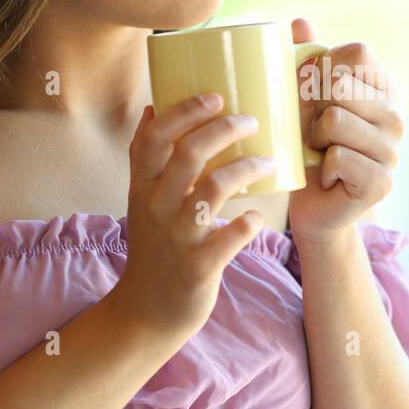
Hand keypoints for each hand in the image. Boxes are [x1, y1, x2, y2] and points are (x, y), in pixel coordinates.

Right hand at [111, 93, 275, 338]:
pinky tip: (257, 217)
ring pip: (215, 188)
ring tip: (268, 162)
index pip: (155, 138)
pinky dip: (250, 222)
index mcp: (141, 188)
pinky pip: (232, 235)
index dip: (184, 112)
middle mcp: (156, 208)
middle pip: (188, 154)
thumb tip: (152, 108)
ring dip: (247, 168)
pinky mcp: (199, 265)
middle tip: (251, 121)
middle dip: (224, 130)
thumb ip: (146, 159)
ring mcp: (178, 238)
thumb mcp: (140, 201)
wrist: (147, 311)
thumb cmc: (154, 247)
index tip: (215, 97)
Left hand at [288, 17, 403, 243]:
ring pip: (335, 120)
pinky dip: (321, 168)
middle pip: (340, 86)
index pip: (357, 52)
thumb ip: (305, 60)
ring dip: (314, 139)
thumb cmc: (307, 147)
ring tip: (320, 154)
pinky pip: (337, 156)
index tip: (314, 91)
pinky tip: (330, 178)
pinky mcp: (382, 181)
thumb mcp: (302, 100)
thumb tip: (299, 21)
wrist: (314, 206)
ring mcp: (393, 149)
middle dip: (313, 108)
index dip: (325, 66)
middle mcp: (395, 115)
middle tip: (314, 132)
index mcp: (381, 89)